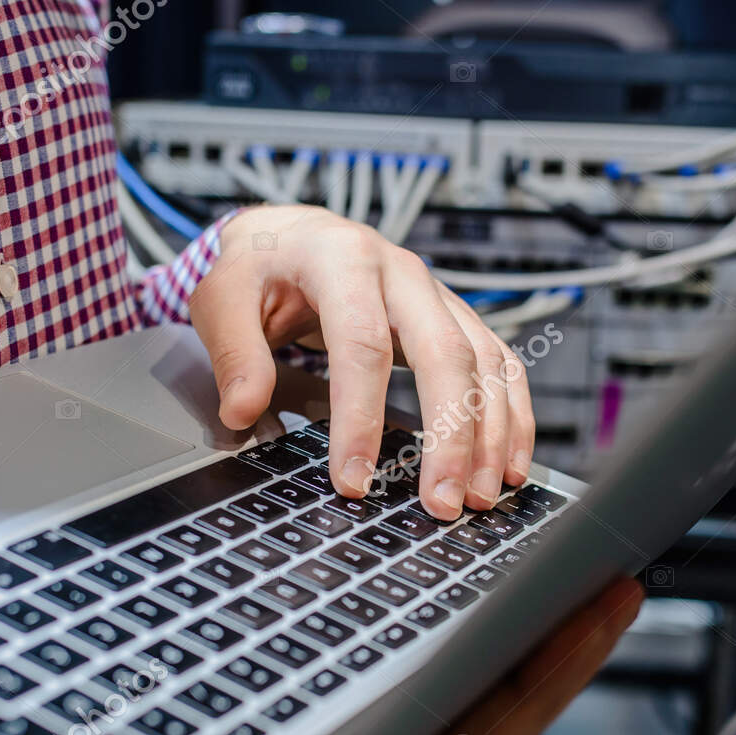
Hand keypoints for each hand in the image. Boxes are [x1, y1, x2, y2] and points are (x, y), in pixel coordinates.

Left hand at [187, 205, 535, 519]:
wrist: (293, 232)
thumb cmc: (260, 267)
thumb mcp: (223, 297)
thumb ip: (235, 354)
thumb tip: (244, 411)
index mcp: (342, 258)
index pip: (361, 345)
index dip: (360, 417)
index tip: (353, 478)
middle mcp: (401, 272)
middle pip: (444, 354)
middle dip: (448, 435)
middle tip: (440, 501)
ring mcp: (437, 293)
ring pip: (484, 361)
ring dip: (489, 434)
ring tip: (478, 496)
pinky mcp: (455, 317)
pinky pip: (501, 364)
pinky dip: (512, 415)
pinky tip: (509, 464)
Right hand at [273, 577, 644, 734]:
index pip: (508, 722)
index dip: (557, 669)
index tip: (599, 614)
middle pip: (532, 693)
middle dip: (581, 641)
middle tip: (627, 580)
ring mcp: (448, 726)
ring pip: (521, 675)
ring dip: (565, 628)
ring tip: (605, 568)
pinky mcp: (439, 698)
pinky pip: (496, 663)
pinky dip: (528, 625)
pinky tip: (544, 580)